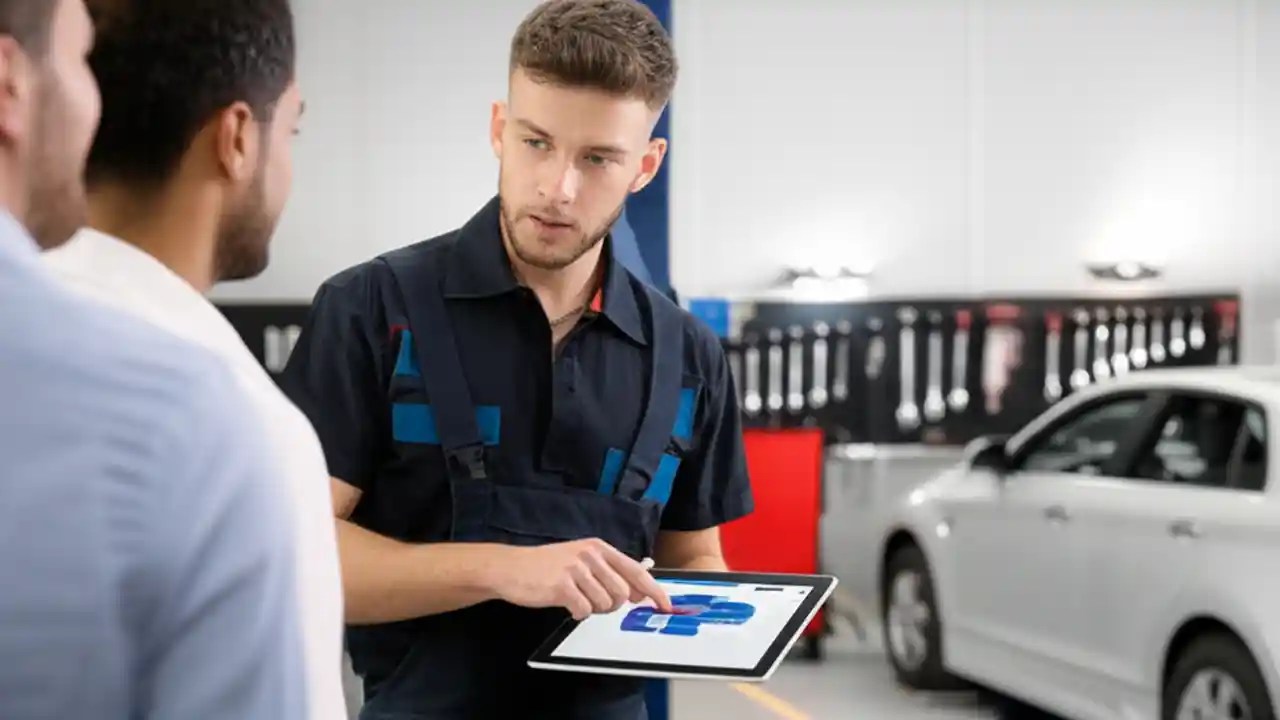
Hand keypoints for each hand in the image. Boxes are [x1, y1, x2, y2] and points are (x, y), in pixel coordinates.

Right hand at [492, 539, 671, 619]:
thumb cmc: (547, 567)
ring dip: (592, 609)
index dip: (655, 591)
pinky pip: (583, 611)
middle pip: (622, 594)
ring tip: (575, 598)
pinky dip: (577, 613)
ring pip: (604, 604)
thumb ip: (610, 573)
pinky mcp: (562, 586)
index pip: (637, 571)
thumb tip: (640, 593)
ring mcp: (576, 569)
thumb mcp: (582, 561)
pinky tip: (565, 603)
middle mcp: (590, 555)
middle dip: (611, 605)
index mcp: (599, 548)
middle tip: (592, 600)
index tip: (666, 606)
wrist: (510, 568)